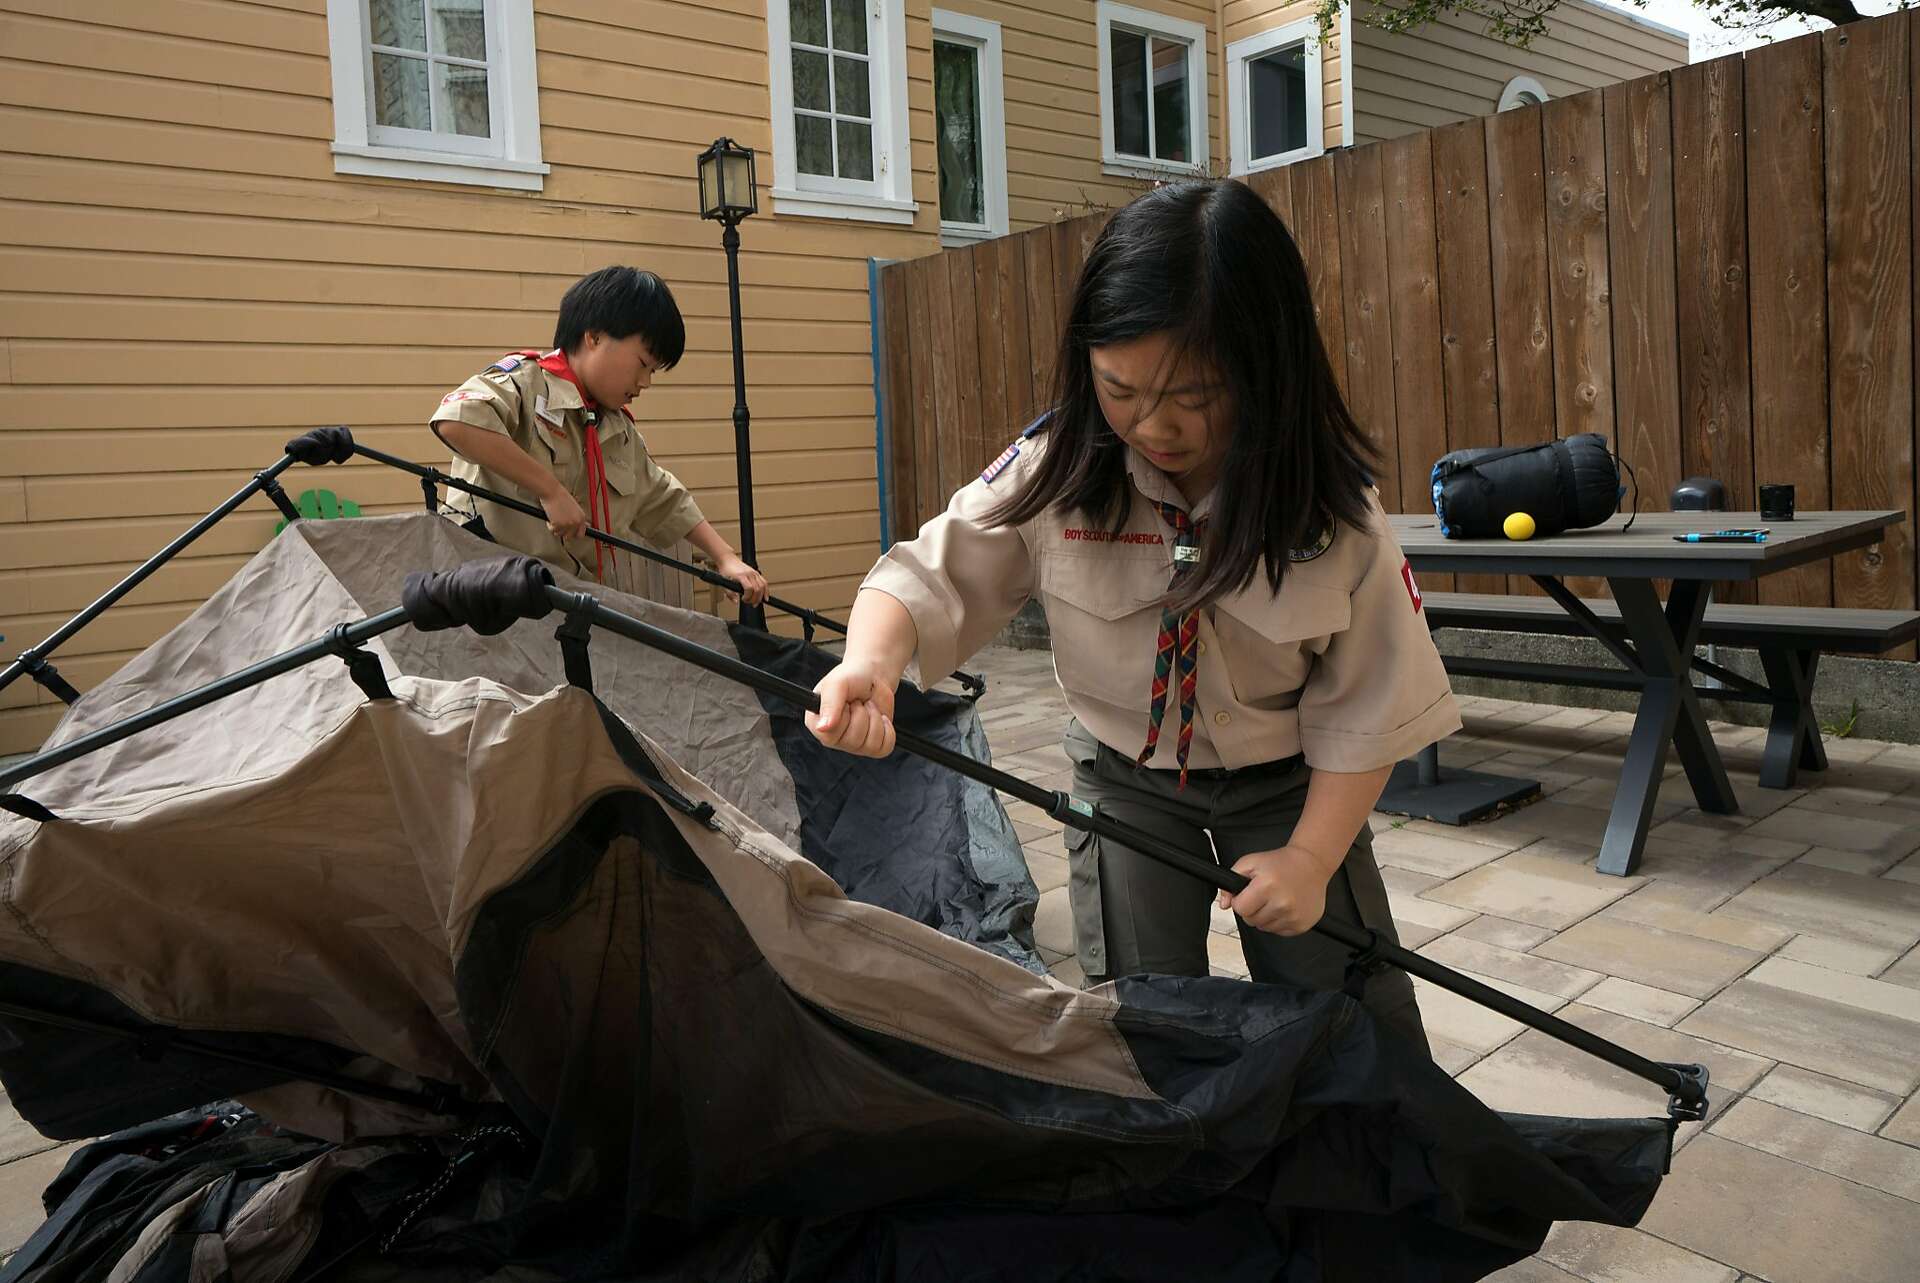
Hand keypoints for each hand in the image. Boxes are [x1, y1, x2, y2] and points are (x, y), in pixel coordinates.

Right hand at [539, 486, 587, 540]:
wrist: (552, 492)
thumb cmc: (560, 496)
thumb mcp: (574, 507)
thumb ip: (577, 518)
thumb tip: (583, 526)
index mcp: (581, 517)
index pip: (581, 534)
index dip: (574, 534)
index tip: (570, 534)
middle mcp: (575, 522)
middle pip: (570, 537)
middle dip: (564, 533)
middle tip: (559, 527)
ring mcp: (567, 524)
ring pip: (560, 534)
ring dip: (555, 528)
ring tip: (554, 519)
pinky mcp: (557, 525)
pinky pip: (552, 530)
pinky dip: (549, 526)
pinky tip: (550, 517)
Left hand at [716, 554, 769, 605]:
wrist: (728, 560)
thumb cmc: (726, 570)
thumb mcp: (725, 583)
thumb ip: (730, 594)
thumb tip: (736, 601)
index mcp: (741, 575)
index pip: (749, 588)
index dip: (748, 597)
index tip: (743, 600)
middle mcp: (750, 574)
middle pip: (757, 589)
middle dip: (755, 599)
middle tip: (751, 603)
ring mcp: (754, 573)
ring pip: (763, 586)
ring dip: (762, 596)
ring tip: (757, 602)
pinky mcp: (756, 573)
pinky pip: (764, 582)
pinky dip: (766, 590)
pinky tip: (765, 596)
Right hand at [805, 661, 896, 757]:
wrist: (873, 676)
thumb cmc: (851, 678)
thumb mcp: (837, 684)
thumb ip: (829, 704)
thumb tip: (823, 728)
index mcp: (817, 724)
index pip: (829, 737)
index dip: (843, 717)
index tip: (845, 703)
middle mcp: (833, 737)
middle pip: (853, 741)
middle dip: (861, 715)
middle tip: (857, 703)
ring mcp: (853, 744)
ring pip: (870, 745)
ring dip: (874, 719)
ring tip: (867, 707)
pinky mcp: (873, 746)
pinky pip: (884, 747)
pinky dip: (887, 730)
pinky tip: (880, 718)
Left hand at [1218, 845, 1332, 936]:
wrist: (1312, 864)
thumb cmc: (1281, 863)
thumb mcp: (1250, 863)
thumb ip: (1231, 882)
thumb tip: (1224, 904)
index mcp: (1267, 886)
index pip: (1240, 909)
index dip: (1241, 901)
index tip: (1248, 894)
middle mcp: (1282, 903)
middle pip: (1251, 920)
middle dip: (1252, 909)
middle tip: (1263, 895)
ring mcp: (1293, 916)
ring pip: (1264, 928)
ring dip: (1265, 916)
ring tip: (1275, 899)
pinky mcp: (1301, 925)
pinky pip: (1279, 931)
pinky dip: (1279, 921)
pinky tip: (1285, 907)